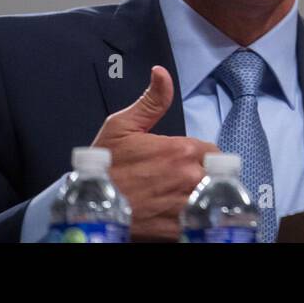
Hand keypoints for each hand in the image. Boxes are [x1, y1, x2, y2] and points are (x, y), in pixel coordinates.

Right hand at [91, 65, 218, 240]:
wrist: (87, 208)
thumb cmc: (103, 168)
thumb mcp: (122, 126)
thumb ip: (151, 101)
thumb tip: (161, 72)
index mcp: (181, 150)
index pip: (213, 152)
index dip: (203, 157)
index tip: (190, 163)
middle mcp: (190, 177)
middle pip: (217, 176)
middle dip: (205, 177)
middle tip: (186, 183)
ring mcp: (186, 206)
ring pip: (212, 200)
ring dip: (204, 199)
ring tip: (187, 201)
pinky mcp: (180, 229)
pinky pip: (201, 222)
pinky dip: (196, 220)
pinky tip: (183, 217)